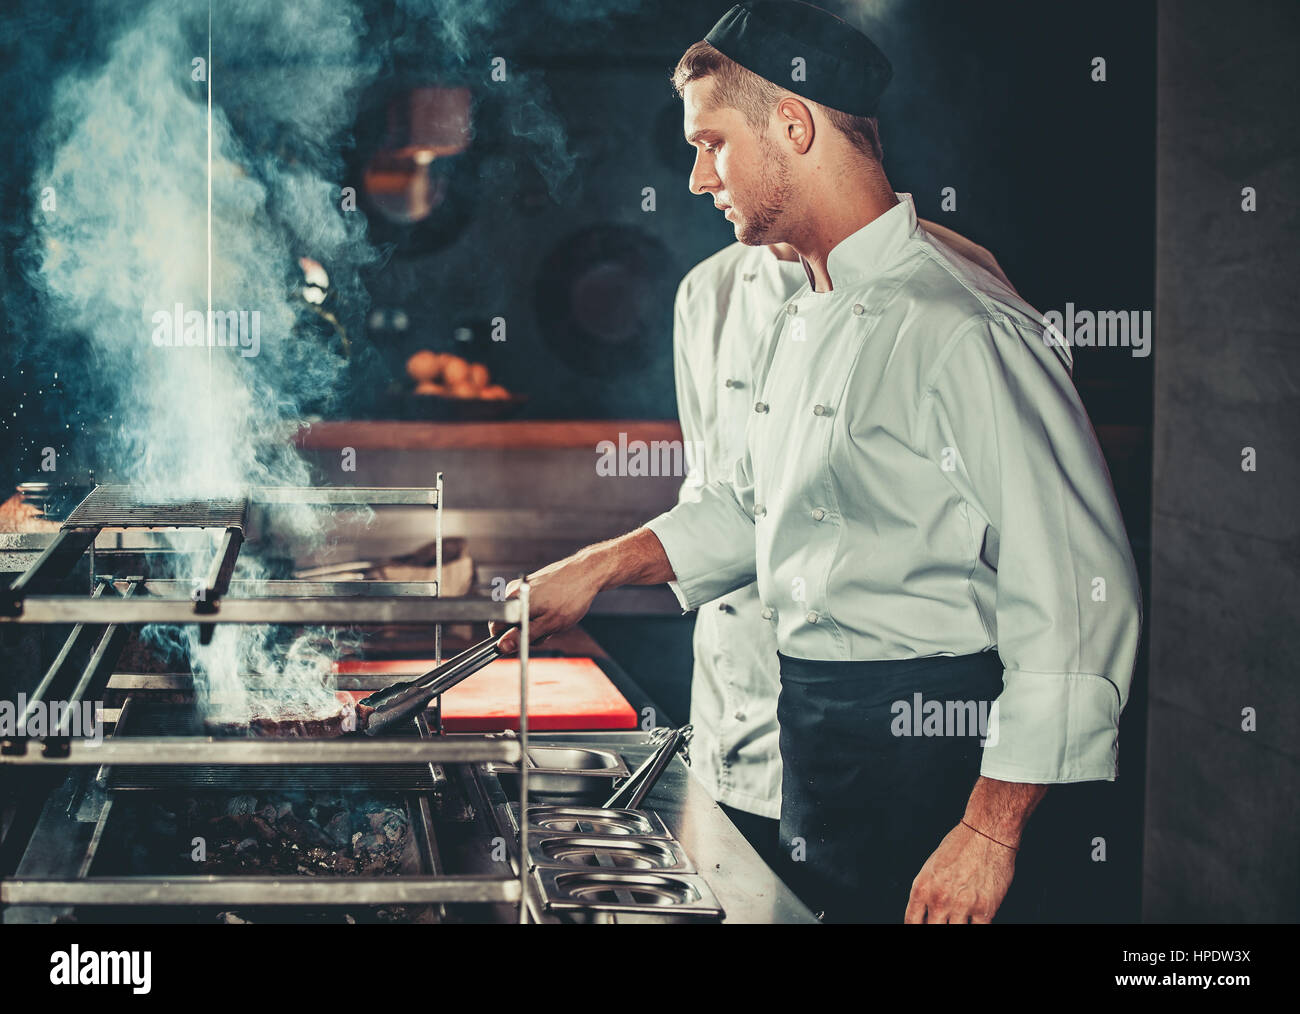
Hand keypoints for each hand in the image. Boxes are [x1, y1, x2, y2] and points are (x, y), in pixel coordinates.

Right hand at [488, 553, 605, 653]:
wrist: (586, 573)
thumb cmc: (570, 596)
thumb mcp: (548, 624)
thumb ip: (523, 636)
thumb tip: (502, 646)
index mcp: (513, 601)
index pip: (496, 628)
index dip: (510, 640)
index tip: (526, 641)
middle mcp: (513, 592)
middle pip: (510, 623)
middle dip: (526, 632)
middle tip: (547, 629)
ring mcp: (522, 587)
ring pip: (522, 616)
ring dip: (536, 623)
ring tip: (554, 618)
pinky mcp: (531, 585)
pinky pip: (529, 606)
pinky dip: (540, 613)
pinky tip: (554, 609)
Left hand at [904, 821, 1016, 923]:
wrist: (986, 833)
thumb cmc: (960, 845)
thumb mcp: (932, 867)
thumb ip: (929, 892)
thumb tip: (928, 912)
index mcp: (922, 888)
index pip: (912, 922)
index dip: (917, 928)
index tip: (924, 925)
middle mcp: (938, 900)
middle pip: (932, 930)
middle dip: (938, 926)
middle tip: (946, 919)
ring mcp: (961, 906)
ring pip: (956, 931)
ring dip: (958, 925)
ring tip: (961, 917)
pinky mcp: (984, 909)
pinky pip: (978, 929)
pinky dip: (976, 924)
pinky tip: (976, 918)